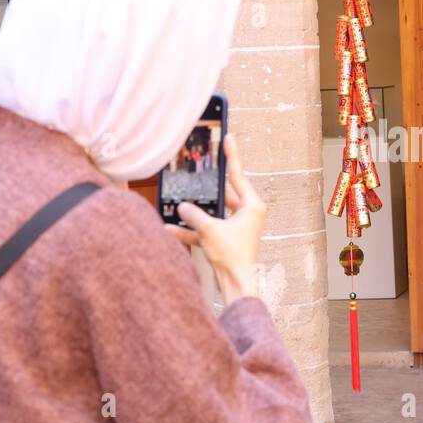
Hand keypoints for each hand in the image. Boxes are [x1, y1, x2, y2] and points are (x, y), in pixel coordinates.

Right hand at [165, 133, 264, 302]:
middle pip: (223, 194)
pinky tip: (170, 229)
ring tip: (176, 205)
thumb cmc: (233, 257)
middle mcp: (246, 214)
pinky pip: (206, 229)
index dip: (231, 155)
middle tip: (197, 171)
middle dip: (205, 190)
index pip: (238, 175)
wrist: (236, 285)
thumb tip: (182, 207)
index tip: (228, 137)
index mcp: (251, 206)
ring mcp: (236, 227)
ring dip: (194, 213)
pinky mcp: (226, 240)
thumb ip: (194, 214)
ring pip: (211, 213)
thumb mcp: (209, 230)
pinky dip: (191, 230)